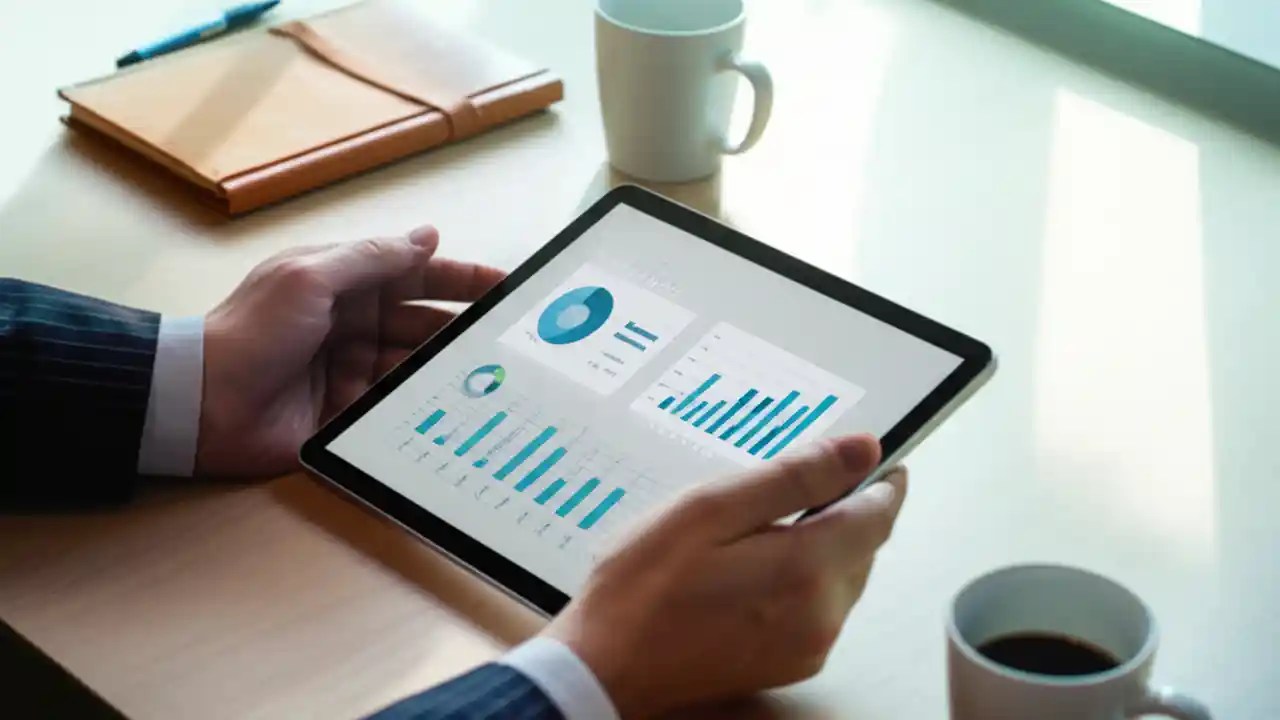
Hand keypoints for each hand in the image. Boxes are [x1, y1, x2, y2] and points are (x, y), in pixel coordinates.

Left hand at [196, 227, 504, 477]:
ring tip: (490, 373)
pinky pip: (397, 404)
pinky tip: (454, 405)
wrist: (203, 405)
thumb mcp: (311, 277)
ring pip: (416, 364)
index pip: (417, 275)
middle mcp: (354, 323)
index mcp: (345, 284)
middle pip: (424, 322)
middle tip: (510, 337)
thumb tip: (427, 236)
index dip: (461, 279)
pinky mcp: (349, 411)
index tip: (505, 285)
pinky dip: (422, 403)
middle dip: (463, 327)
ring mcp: (353, 368)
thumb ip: (371, 258)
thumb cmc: (251, 332)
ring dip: (446, 366)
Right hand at [543, 434, 906, 718]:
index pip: (879, 514)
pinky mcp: (790, 664)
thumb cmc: (642, 585)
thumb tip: (864, 449)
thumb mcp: (709, 508)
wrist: (603, 668)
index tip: (871, 457)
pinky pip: (820, 608)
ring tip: (760, 526)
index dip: (882, 480)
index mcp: (807, 569)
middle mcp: (822, 616)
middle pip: (864, 547)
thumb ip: (794, 476)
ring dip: (822, 545)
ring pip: (843, 577)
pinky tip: (752, 567)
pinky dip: (803, 579)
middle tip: (792, 484)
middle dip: (843, 510)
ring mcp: (809, 647)